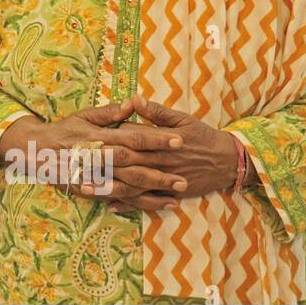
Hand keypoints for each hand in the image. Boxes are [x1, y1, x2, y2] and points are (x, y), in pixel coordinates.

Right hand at [0, 101, 185, 209]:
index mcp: (98, 135)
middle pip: (133, 164)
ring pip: (127, 184)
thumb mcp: (84, 115)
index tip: (179, 139)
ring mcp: (93, 175)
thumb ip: (110, 112)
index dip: (156, 139)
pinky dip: (139, 203)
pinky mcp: (90, 190)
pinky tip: (159, 204)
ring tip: (178, 191)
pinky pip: (118, 198)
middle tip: (185, 173)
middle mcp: (97, 156)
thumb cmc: (64, 130)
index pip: (132, 136)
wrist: (36, 150)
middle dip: (160, 170)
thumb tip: (134, 102)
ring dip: (154, 189)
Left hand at [99, 95, 241, 211]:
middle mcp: (162, 161)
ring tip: (86, 188)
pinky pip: (147, 201)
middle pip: (128, 162)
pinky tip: (110, 205)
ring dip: (109, 187)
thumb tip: (134, 98)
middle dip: (102, 164)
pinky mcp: (170, 193)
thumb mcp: (182, 119)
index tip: (87, 137)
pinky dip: (129, 204)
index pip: (132, 138)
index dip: (110, 138)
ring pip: (133, 185)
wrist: (228, 160)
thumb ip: (156, 112)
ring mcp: (165, 179)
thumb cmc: (202, 135)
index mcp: (162, 140)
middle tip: (77, 164)